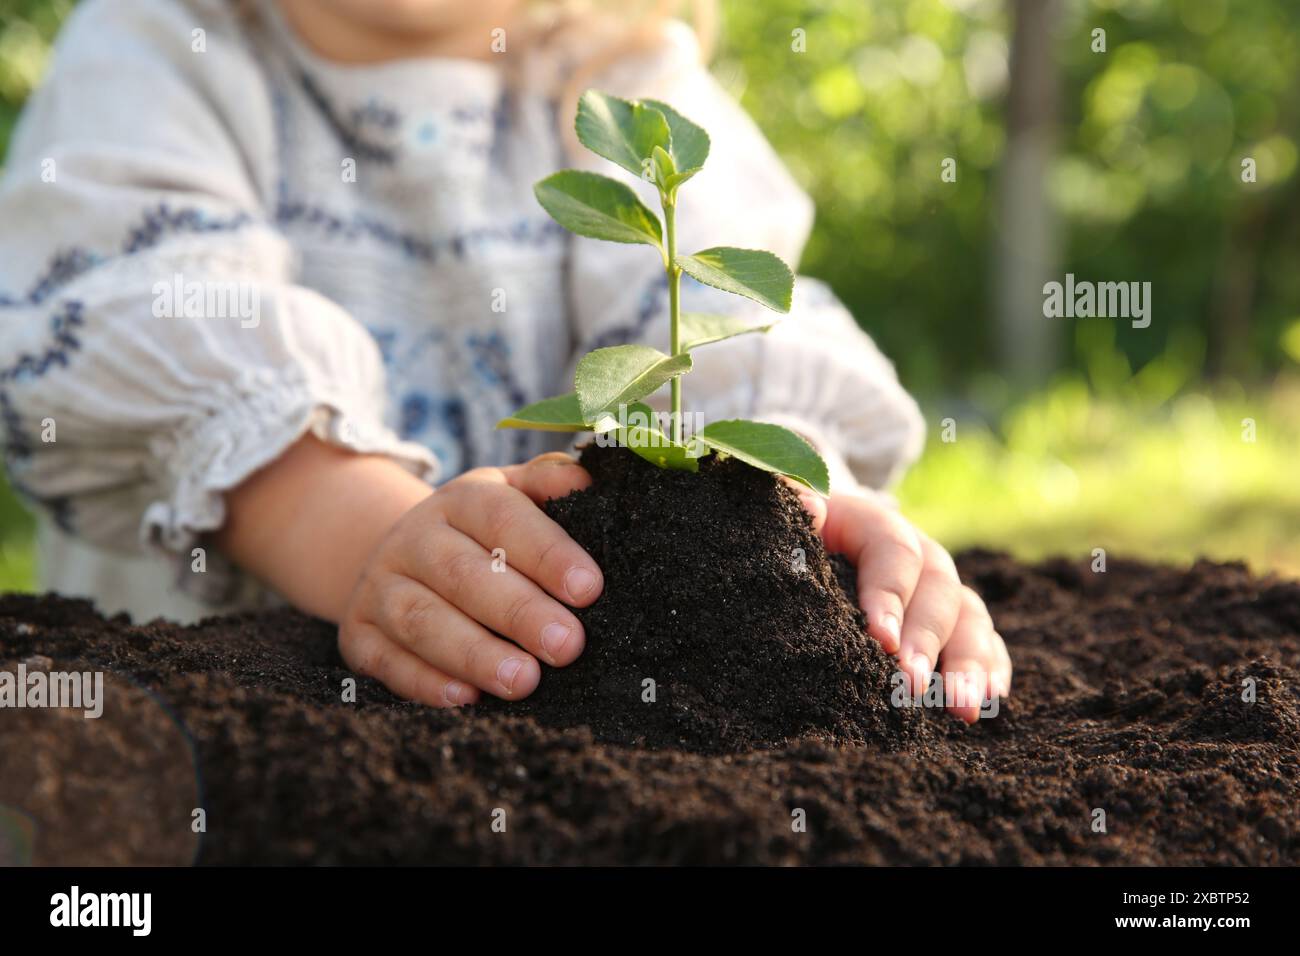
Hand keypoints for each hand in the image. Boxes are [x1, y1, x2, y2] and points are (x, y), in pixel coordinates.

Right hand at [338, 453, 602, 707]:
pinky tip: (465, 699)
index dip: (547, 553)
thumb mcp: (513, 494)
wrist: (400, 557)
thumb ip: (549, 482)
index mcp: (461, 499)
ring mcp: (380, 587)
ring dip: (474, 654)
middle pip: (463, 575)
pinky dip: (424, 682)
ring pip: (422, 621)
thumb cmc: (483, 534)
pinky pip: (387, 661)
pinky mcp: (358, 635)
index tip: (589, 589)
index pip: (503, 518)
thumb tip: (586, 476)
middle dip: (519, 612)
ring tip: (524, 681)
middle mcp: (414, 538)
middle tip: (567, 644)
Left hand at [799, 486, 1011, 722]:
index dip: (889, 593)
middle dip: (928, 640)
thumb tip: (807, 508)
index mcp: (875, 524)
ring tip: (962, 709)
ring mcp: (940, 587)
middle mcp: (918, 553)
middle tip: (912, 683)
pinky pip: (985, 638)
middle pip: (939, 588)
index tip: (880, 639)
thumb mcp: (787, 522)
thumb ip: (793, 515)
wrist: (815, 545)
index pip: (893, 551)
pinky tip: (991, 700)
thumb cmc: (796, 541)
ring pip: (970, 617)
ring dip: (969, 663)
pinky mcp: (954, 618)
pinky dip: (991, 666)